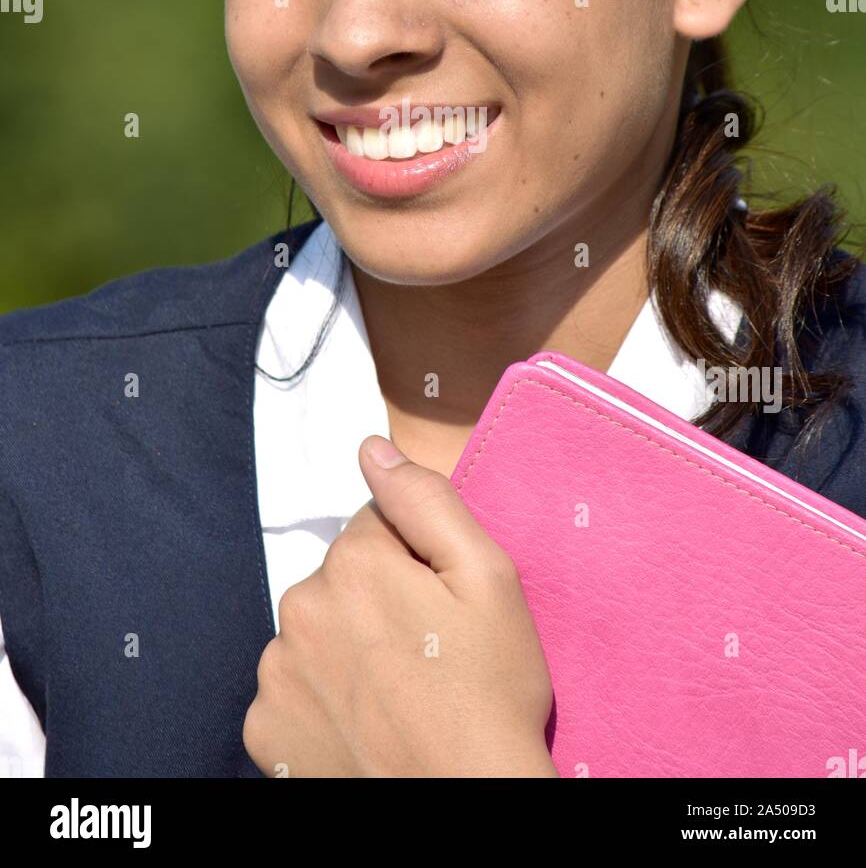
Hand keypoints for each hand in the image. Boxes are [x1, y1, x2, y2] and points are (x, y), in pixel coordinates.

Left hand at [243, 435, 558, 777]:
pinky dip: (319, 703)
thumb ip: (426, 500)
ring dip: (344, 653)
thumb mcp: (489, 580)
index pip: (375, 529)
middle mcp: (299, 609)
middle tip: (425, 657)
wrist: (467, 802)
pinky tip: (362, 725)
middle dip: (376, 605)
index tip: (441, 611)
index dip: (416, 565)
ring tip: (397, 696)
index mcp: (353, 563)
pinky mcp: (264, 731)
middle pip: (340, 581)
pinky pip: (291, 691)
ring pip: (314, 634)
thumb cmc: (489, 698)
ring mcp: (276, 674)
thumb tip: (372, 448)